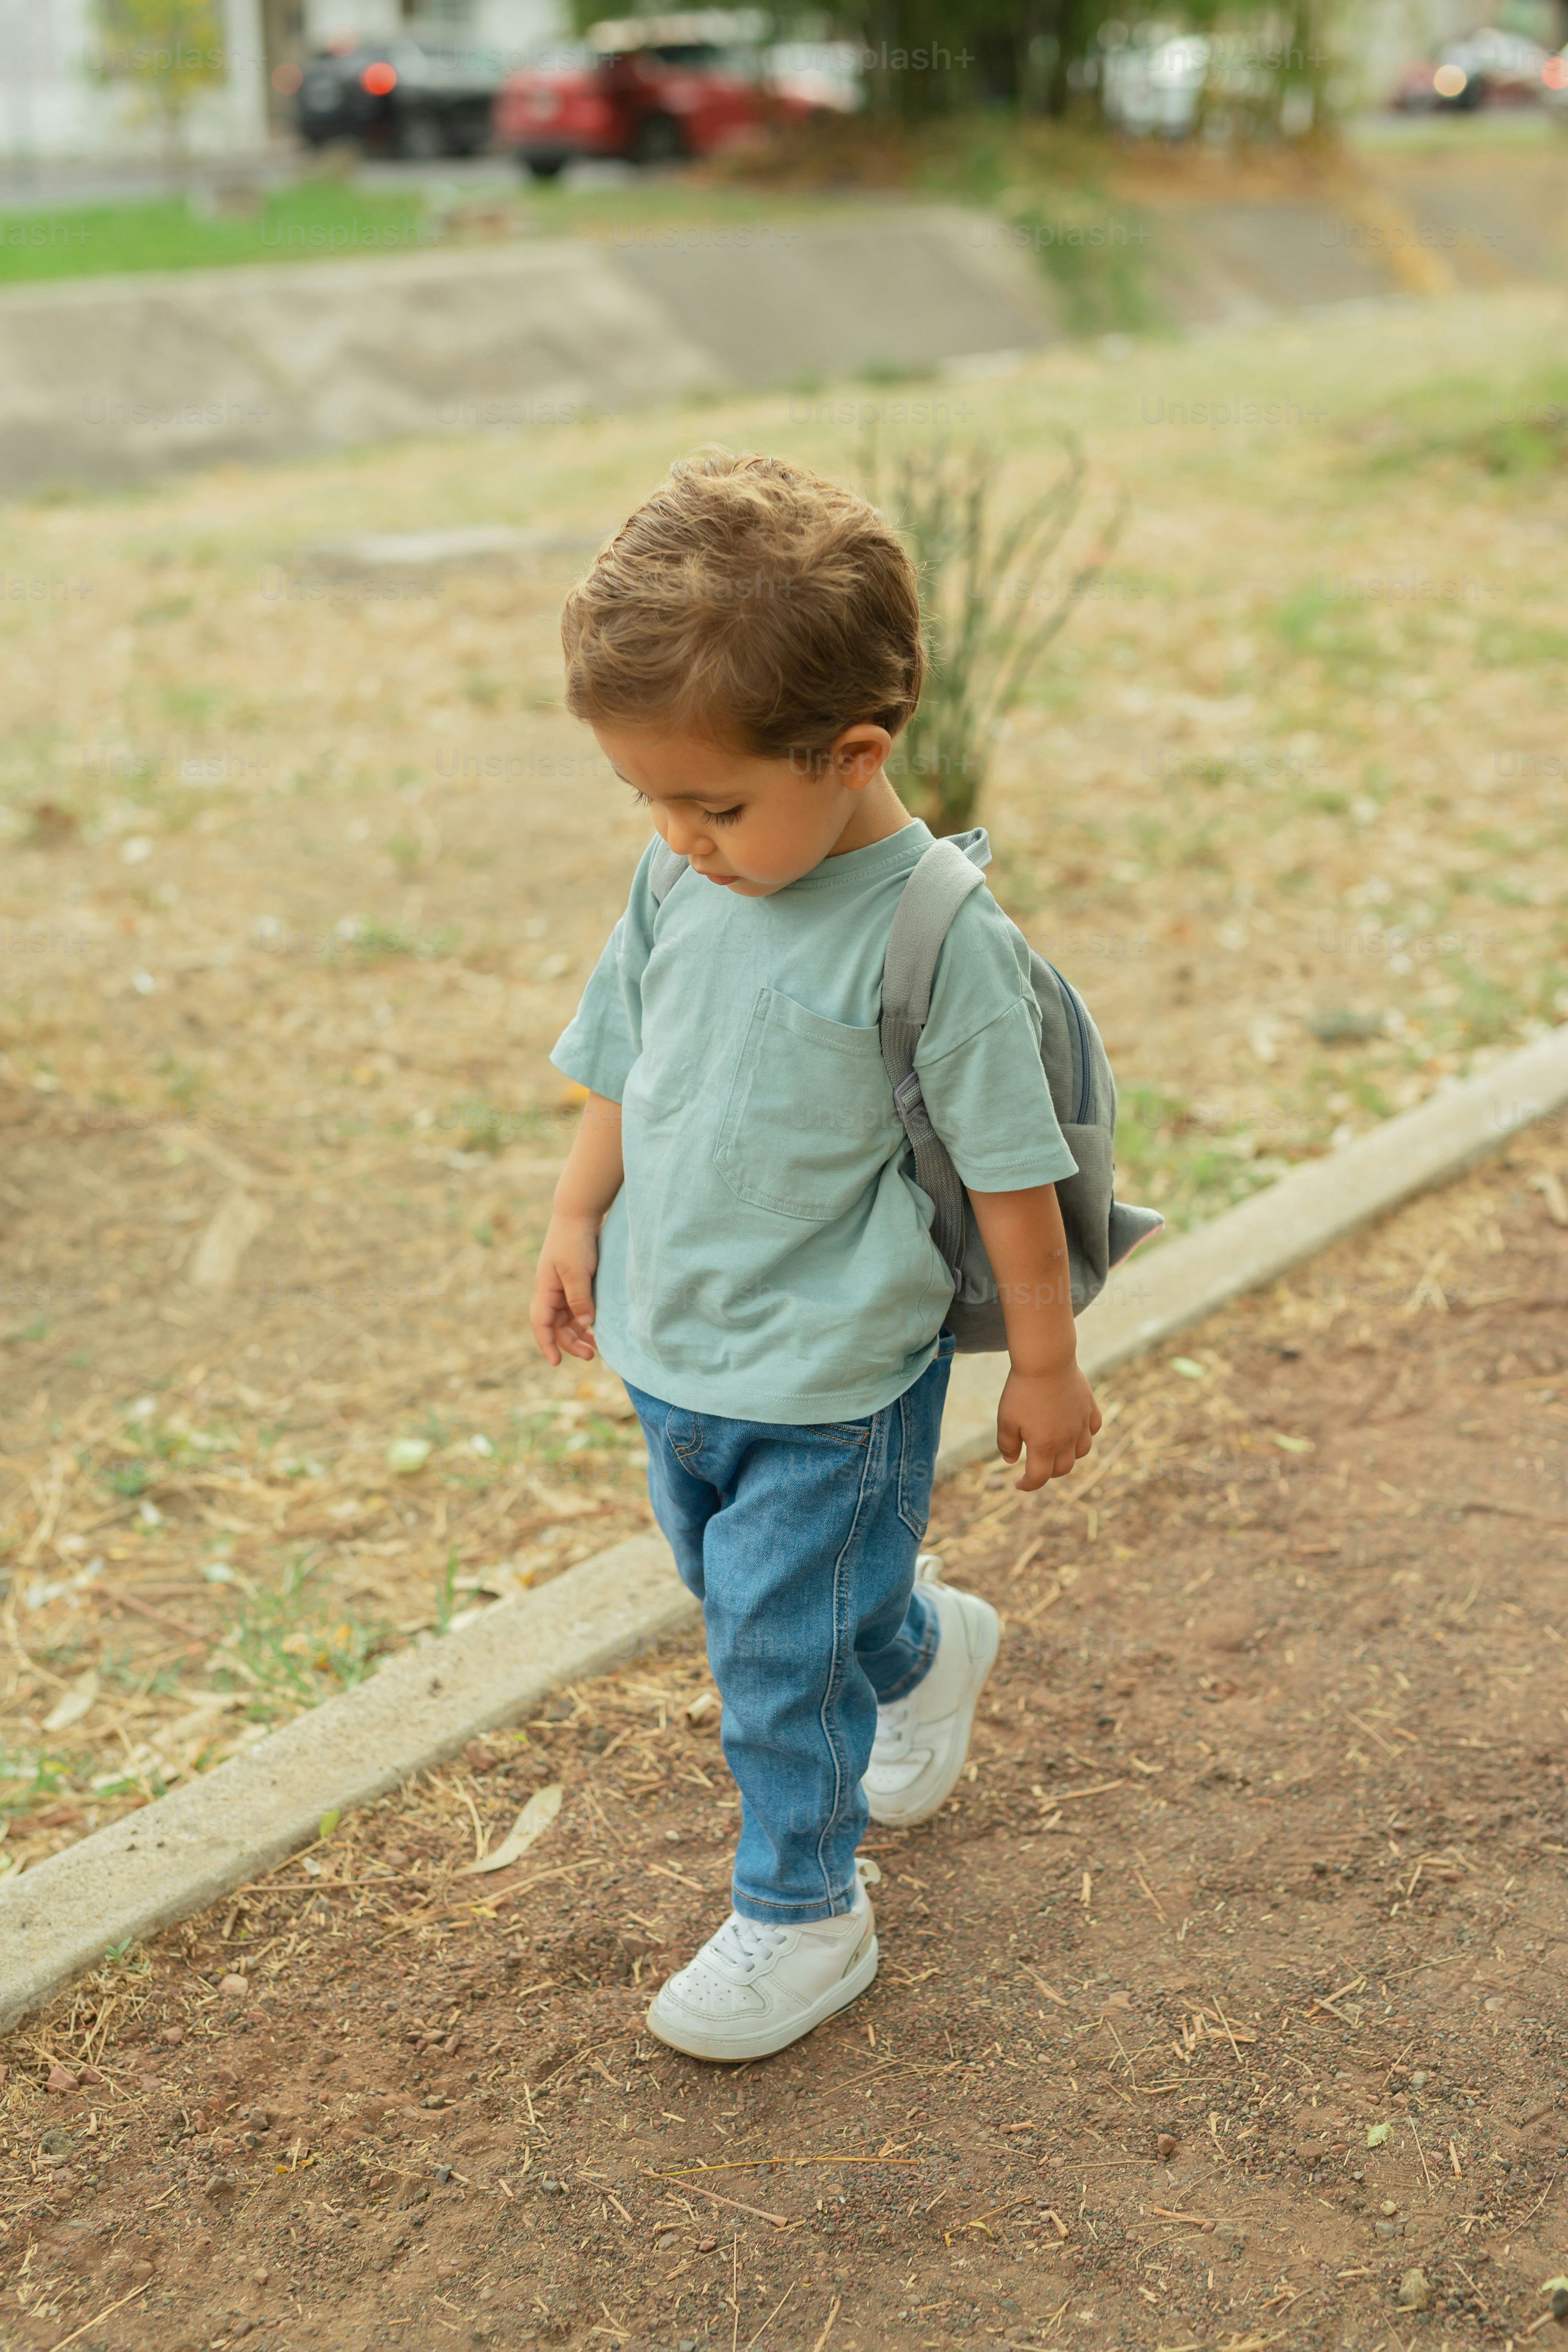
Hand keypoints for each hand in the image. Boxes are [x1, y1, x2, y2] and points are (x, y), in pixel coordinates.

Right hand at [530, 1214, 599, 1364]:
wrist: (579, 1214)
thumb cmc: (574, 1241)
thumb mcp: (577, 1271)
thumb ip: (580, 1299)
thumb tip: (585, 1325)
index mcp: (545, 1289)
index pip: (541, 1324)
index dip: (547, 1345)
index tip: (556, 1363)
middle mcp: (551, 1291)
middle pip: (557, 1326)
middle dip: (571, 1343)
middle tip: (591, 1355)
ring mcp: (563, 1287)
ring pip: (568, 1319)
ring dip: (580, 1333)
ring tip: (598, 1345)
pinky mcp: (576, 1281)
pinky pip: (578, 1308)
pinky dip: (586, 1319)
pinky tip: (599, 1326)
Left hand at [997, 1361, 1100, 1491]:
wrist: (1046, 1361)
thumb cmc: (1022, 1390)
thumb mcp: (1006, 1419)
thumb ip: (1007, 1444)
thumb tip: (1010, 1461)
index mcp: (1045, 1446)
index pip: (1039, 1478)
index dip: (1028, 1484)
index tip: (1019, 1484)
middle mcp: (1067, 1440)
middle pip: (1062, 1469)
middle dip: (1048, 1473)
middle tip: (1036, 1466)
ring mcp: (1081, 1423)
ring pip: (1081, 1452)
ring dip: (1068, 1456)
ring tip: (1056, 1450)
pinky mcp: (1089, 1407)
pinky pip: (1092, 1429)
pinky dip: (1084, 1434)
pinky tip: (1074, 1429)